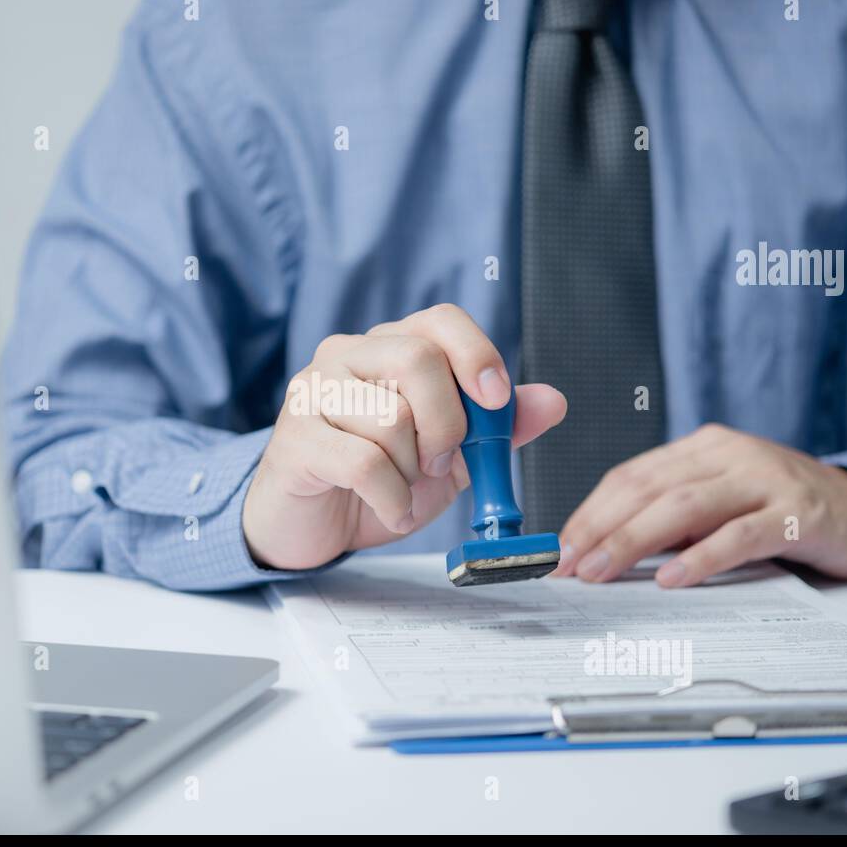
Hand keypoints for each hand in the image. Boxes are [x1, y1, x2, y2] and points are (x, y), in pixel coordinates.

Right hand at [243, 304, 566, 570]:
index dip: (476, 353)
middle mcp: (346, 356)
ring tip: (402, 489)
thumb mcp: (449, 457)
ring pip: (391, 419)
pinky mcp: (295, 439)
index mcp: (387, 347)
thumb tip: (552, 402)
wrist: (313, 525)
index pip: (440, 320)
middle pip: (417, 359)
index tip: (496, 400)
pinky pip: (363, 463)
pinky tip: (391, 511)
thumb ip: (497, 430)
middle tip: (441, 463)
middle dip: (448, 423)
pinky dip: (392, 499)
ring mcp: (314, 393)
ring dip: (413, 472)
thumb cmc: (377, 481)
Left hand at [554, 423, 846, 586]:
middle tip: (566, 565)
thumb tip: (601, 554)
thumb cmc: (780, 513)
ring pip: (684, 506)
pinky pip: (738, 534)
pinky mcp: (796, 512)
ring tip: (601, 571)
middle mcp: (728, 454)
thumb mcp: (719, 506)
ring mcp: (764, 478)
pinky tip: (672, 578)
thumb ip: (670, 521)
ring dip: (634, 540)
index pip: (630, 476)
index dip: (589, 512)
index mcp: (702, 448)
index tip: (557, 549)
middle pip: (648, 487)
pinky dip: (700, 557)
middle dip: (599, 527)